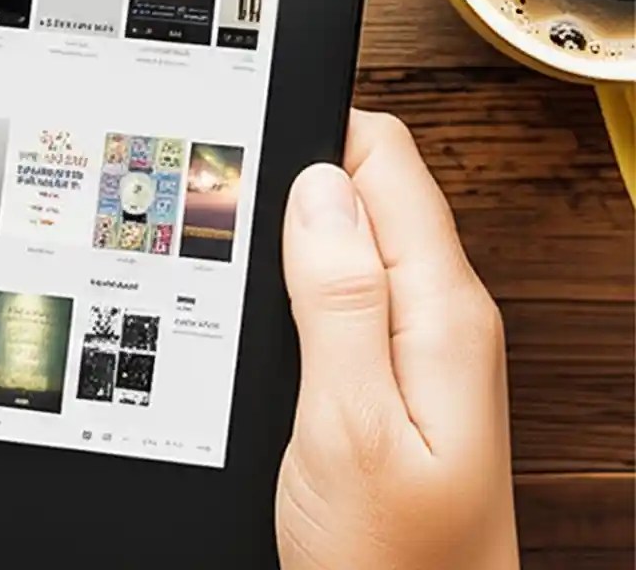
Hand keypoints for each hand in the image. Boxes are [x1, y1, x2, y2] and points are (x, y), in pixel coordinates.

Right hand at [276, 110, 519, 569]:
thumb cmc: (390, 559)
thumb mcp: (347, 423)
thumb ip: (338, 298)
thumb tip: (319, 186)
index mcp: (440, 312)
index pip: (388, 162)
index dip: (315, 136)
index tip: (247, 146)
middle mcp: (439, 317)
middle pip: (369, 193)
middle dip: (296, 183)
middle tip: (222, 207)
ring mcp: (418, 347)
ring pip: (351, 243)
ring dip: (292, 237)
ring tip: (232, 251)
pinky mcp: (391, 377)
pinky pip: (346, 296)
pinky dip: (298, 287)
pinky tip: (263, 308)